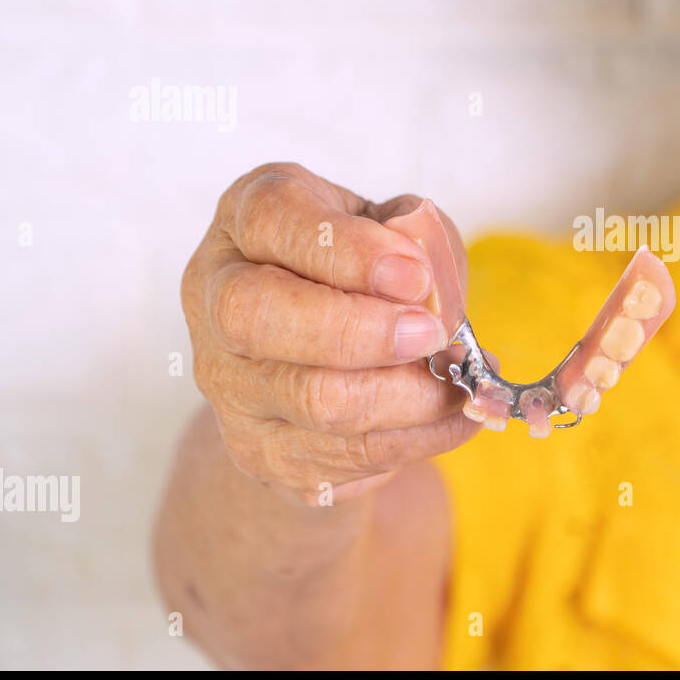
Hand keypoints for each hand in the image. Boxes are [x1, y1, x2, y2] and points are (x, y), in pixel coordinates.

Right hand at [180, 163, 476, 505]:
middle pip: (259, 320)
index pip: (273, 221)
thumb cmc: (362, 270)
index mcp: (248, 221)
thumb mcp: (393, 227)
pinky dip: (417, 439)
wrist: (319, 353)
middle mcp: (215, 298)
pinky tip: (455, 416)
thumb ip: (417, 240)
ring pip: (314, 402)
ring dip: (409, 397)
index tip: (416, 276)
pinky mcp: (258, 451)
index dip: (347, 252)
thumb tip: (433, 293)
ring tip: (465, 380)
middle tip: (434, 335)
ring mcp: (228, 384)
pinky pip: (345, 458)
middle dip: (362, 332)